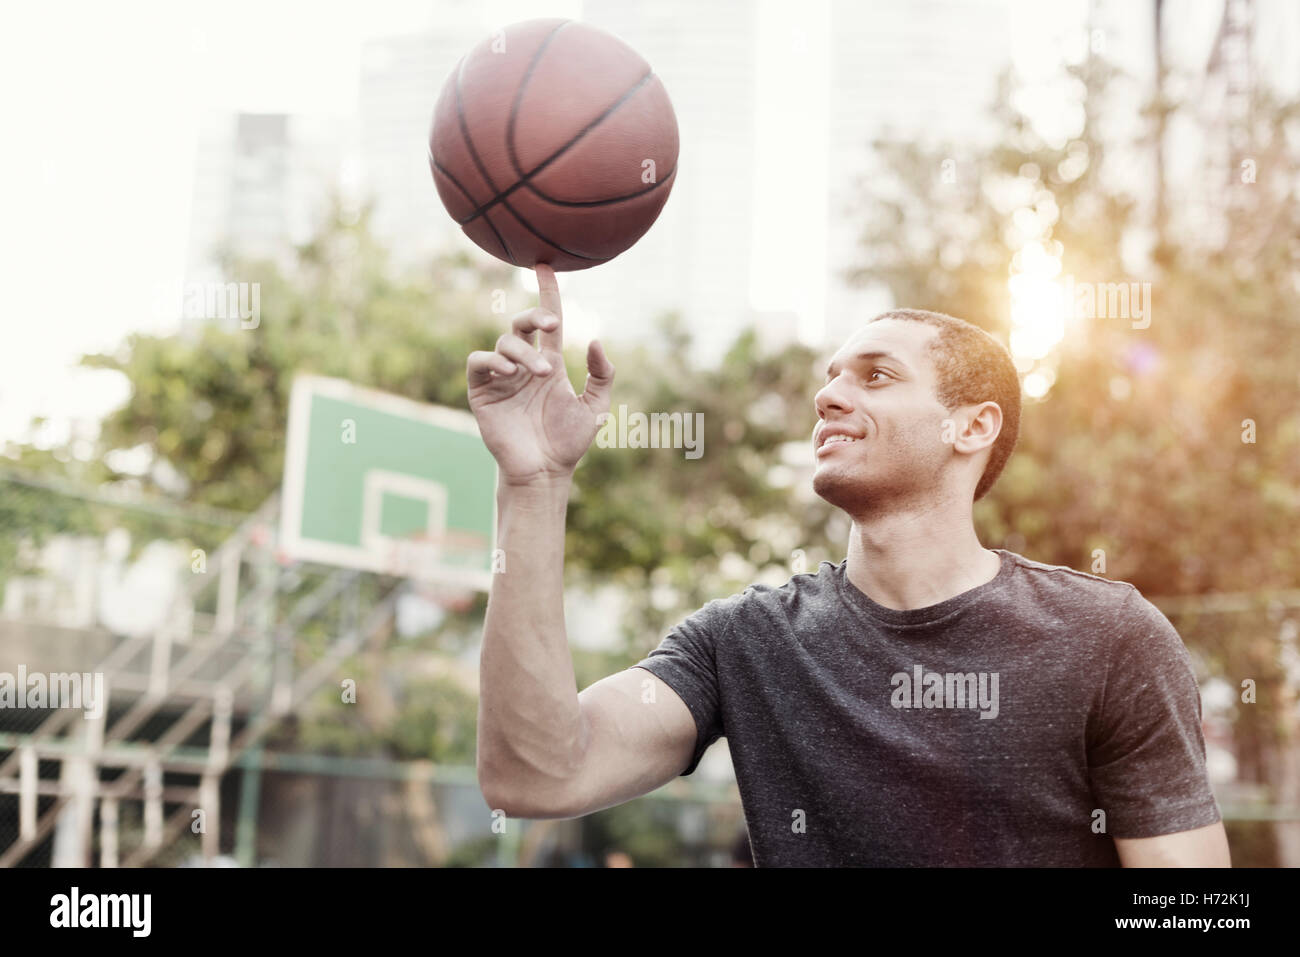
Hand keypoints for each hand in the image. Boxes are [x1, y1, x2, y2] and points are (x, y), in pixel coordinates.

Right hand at [467, 264, 614, 485]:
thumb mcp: (596, 406)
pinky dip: (492, 360)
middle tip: (552, 326)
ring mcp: (501, 378)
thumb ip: (601, 374)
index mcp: (548, 363)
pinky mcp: (482, 393)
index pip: (547, 322)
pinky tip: (510, 371)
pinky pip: (478, 363)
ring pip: (504, 342)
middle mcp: (523, 365)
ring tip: (540, 372)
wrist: (545, 472)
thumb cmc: (569, 442)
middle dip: (535, 316)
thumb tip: (592, 339)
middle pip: (522, 324)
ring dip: (523, 351)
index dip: (547, 293)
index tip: (545, 267)